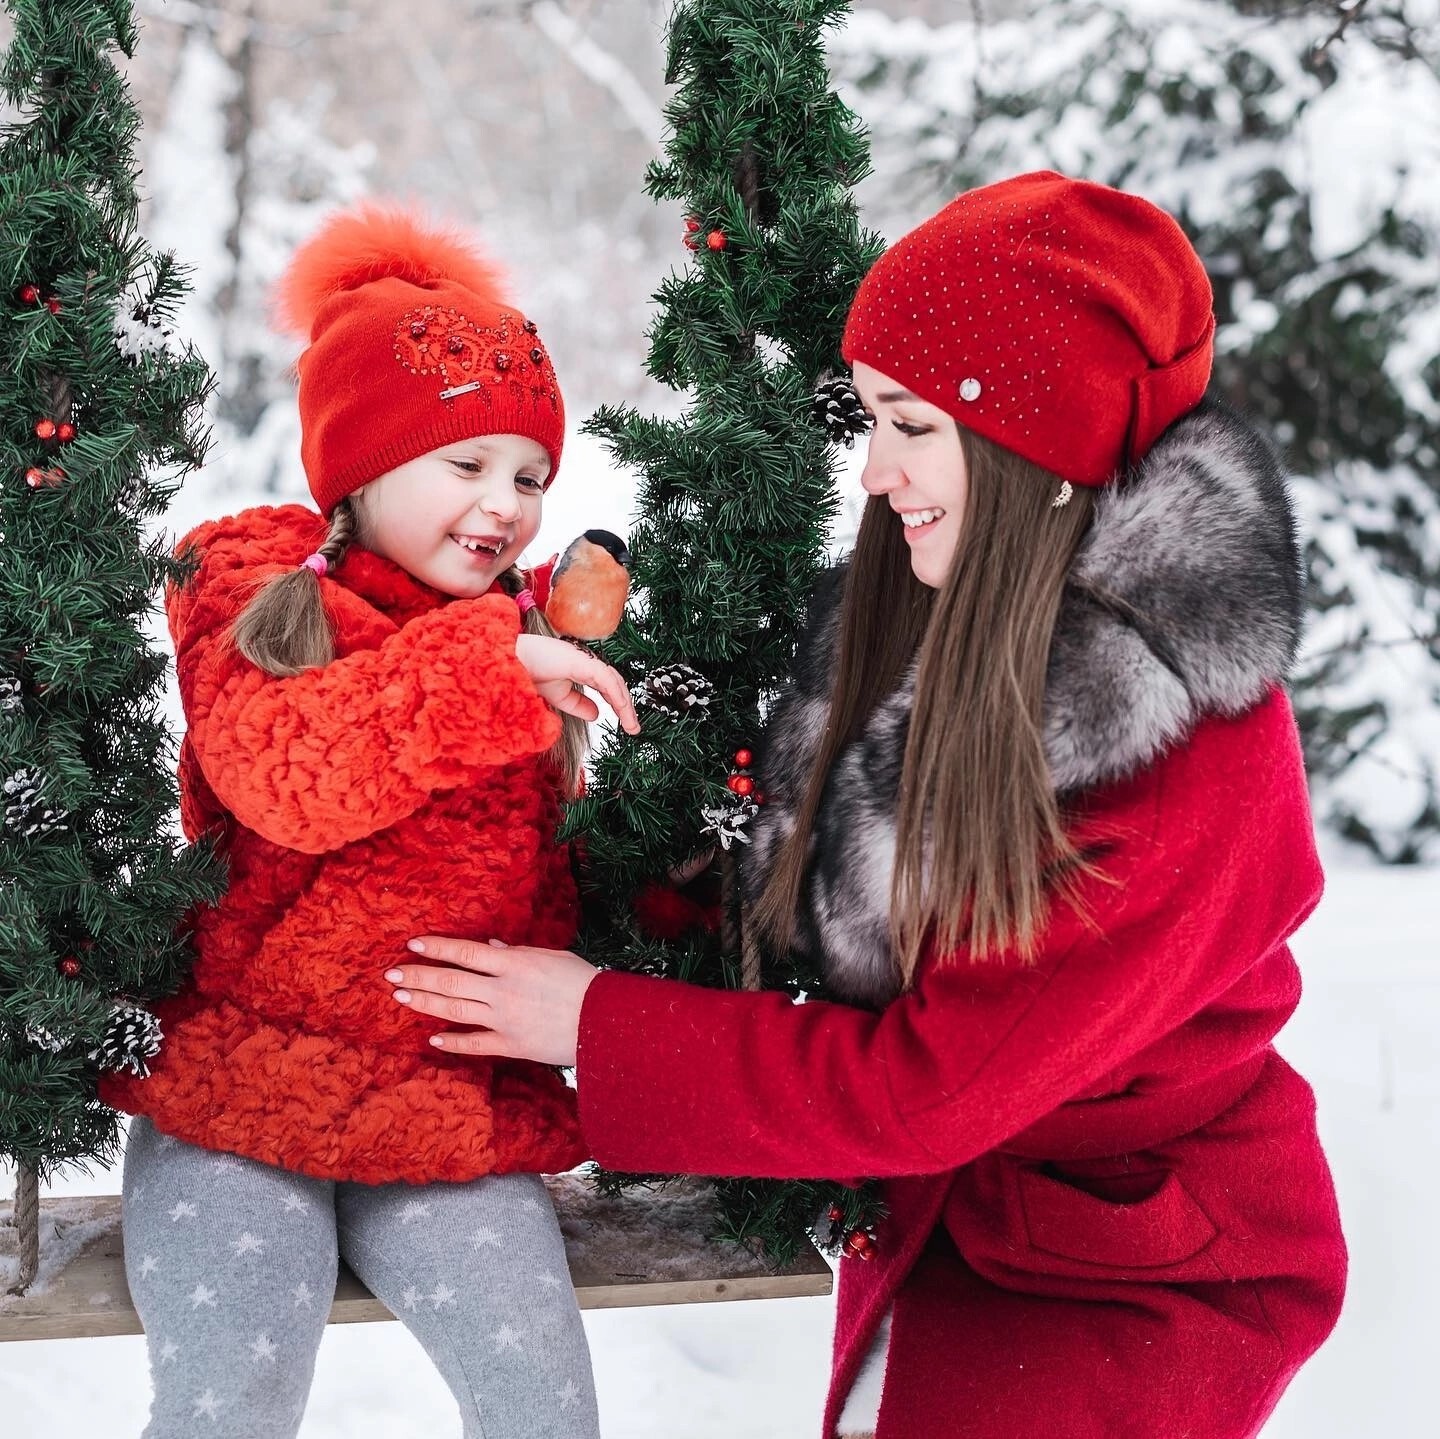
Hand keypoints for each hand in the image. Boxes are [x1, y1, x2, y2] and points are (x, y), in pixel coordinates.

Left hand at [387, 936, 599, 1065]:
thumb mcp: (552, 958)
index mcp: (514, 964)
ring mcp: (504, 1021)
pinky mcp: (511, 1046)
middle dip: (419, 976)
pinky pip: (474, 1044)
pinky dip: (452, 1042)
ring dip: (425, 1003)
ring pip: (455, 1011)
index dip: (437, 948)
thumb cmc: (584, 983)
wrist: (606, 1023)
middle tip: (391, 974)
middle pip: (451, 981)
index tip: (412, 945)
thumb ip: (517, 953)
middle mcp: (503, 991)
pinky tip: (433, 1039)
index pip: (465, 953)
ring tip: (401, 998)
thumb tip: (489, 947)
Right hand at [515, 633, 639, 733]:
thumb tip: (598, 715)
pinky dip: (615, 693)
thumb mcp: (560, 697)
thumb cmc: (531, 672)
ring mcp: (586, 661)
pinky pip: (605, 678)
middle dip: (627, 707)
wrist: (512, 664)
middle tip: (634, 728)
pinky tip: (621, 708)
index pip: (610, 687)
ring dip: (625, 704)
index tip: (628, 725)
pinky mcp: (581, 661)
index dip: (620, 705)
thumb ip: (579, 705)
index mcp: (585, 670)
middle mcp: (589, 663)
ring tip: (630, 724)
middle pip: (617, 684)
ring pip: (614, 682)